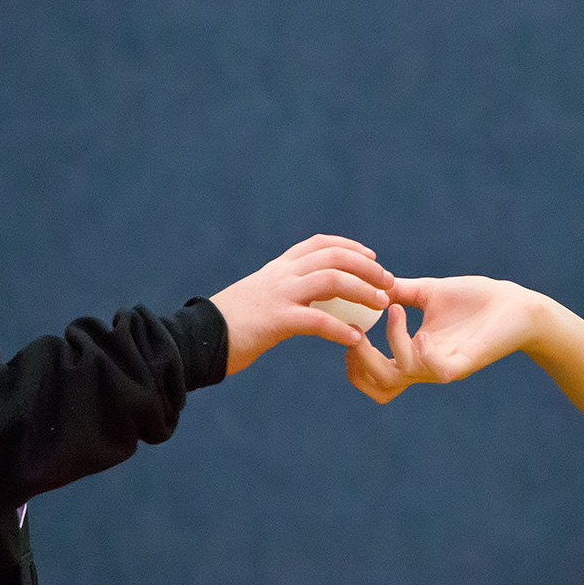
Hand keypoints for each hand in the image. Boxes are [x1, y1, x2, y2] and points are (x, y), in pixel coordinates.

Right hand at [210, 234, 393, 375]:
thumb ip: (281, 292)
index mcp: (277, 268)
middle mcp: (281, 275)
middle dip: (366, 267)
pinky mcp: (276, 320)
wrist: (196, 340)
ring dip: (362, 291)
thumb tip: (305, 299)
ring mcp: (279, 295)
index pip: (319, 244)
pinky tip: (355, 339)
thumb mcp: (258, 298)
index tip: (371, 256)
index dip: (350, 247)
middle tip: (388, 281)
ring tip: (381, 304)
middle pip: (333, 257)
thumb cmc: (229, 326)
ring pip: (331, 281)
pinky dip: (341, 329)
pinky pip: (317, 320)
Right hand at [345, 276, 543, 402]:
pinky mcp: (466, 362)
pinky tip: (421, 331)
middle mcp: (427, 364)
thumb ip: (401, 292)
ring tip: (395, 311)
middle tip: (359, 332)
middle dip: (361, 362)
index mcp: (415, 352)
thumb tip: (370, 283)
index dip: (355, 366)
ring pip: (403, 375)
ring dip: (392, 343)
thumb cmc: (476, 299)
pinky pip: (437, 370)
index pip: (375, 379)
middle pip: (381, 385)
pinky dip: (422, 352)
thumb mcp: (430, 292)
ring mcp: (445, 365)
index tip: (351, 334)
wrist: (517, 304)